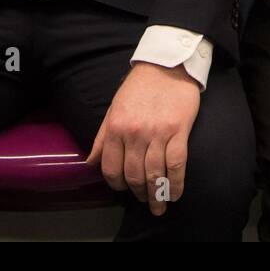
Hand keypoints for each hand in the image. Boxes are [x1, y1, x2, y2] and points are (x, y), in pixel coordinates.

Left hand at [86, 62, 199, 214]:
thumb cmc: (139, 87)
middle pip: (134, 175)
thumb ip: (102, 138)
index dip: (116, 184)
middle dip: (138, 193)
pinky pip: (177, 165)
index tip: (123, 189)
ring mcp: (158, 133)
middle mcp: (135, 133)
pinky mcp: (179, 131)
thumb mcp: (113, 109)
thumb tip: (90, 163)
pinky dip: (176, 183)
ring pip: (155, 174)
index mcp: (116, 128)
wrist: (167, 66)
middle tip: (143, 200)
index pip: (111, 168)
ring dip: (156, 195)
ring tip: (158, 204)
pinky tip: (175, 193)